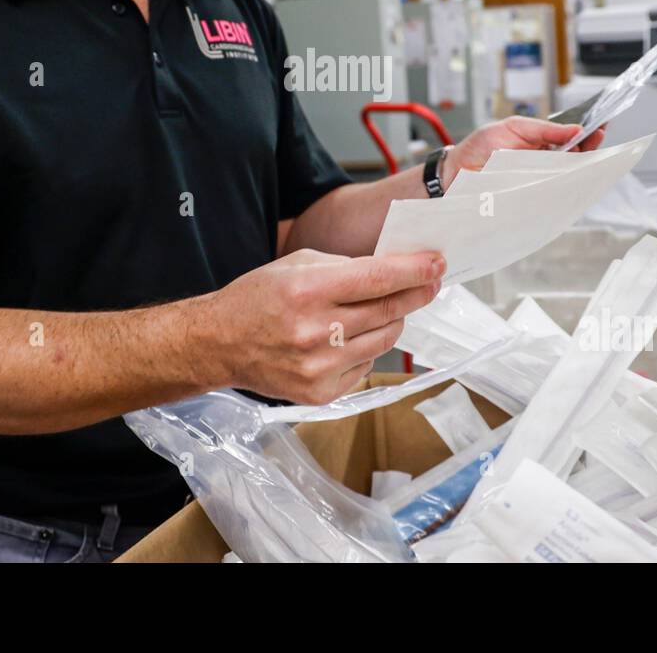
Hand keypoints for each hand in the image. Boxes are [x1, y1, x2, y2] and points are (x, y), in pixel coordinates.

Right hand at [209, 248, 443, 404]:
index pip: (377, 279)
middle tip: (430, 282)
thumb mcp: (296, 265)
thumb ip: (344, 266)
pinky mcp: (321, 392)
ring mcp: (319, 367)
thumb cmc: (257, 298)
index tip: (437, 263)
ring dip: (393, 320)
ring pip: (384, 340)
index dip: (414, 270)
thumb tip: (391, 270)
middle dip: (416, 293)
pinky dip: (367, 348)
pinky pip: (365, 365)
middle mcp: (315, 331)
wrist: (220, 344)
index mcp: (308, 291)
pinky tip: (346, 338)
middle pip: (387, 310)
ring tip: (383, 309)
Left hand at [441, 116, 605, 189]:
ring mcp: (538, 179)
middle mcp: (543, 162)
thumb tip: (575, 129)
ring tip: (587, 154)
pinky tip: (570, 177)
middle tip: (598, 136)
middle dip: (590, 147)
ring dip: (579, 165)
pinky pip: (552, 191)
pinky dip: (562, 185)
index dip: (588, 132)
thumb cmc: (480, 147)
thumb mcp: (513, 127)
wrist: (456, 170)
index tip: (601, 124)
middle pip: (575, 156)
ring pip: (567, 174)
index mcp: (541, 142)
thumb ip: (544, 129)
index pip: (571, 137)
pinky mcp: (532, 195)